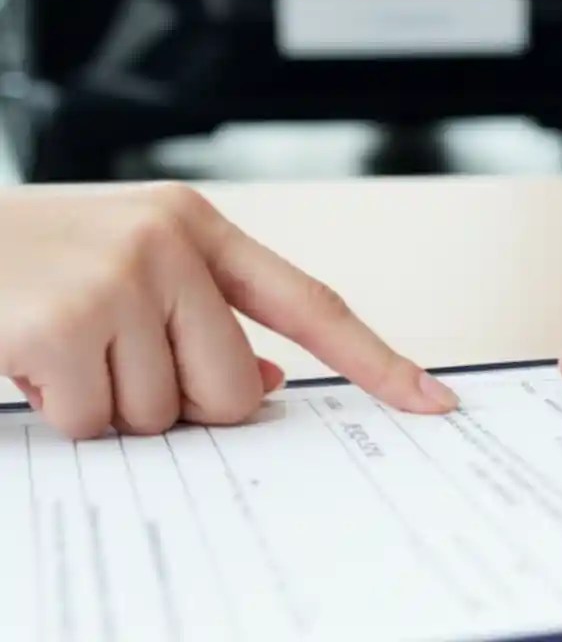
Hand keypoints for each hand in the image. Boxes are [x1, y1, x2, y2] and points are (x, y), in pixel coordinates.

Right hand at [0, 183, 455, 438]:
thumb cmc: (34, 261)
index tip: (431, 400)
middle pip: (235, 392)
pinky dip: (60, 413)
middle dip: (180, 403)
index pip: (313, 304)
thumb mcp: (129, 268)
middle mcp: (170, 243)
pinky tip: (30, 359)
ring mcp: (119, 277)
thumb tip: (270, 384)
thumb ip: (205, 318)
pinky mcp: (64, 322)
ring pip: (164, 413)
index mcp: (199, 228)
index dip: (376, 360)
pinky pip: (95, 422)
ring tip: (64, 348)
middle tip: (116, 362)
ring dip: (110, 405)